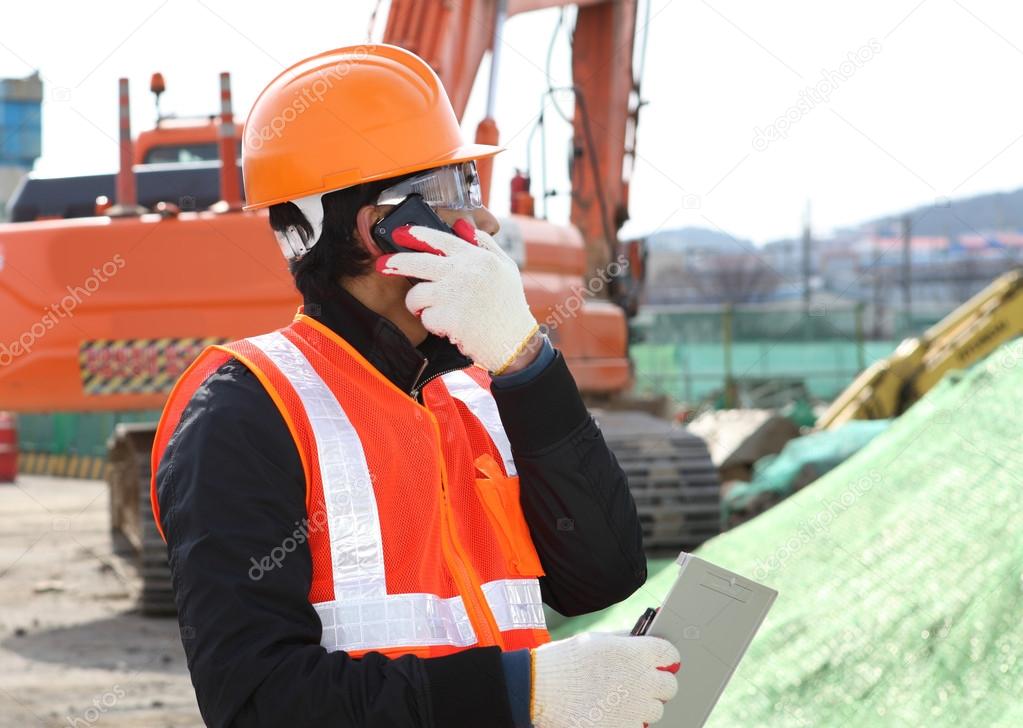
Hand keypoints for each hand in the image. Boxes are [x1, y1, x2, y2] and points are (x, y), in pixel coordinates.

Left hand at [375, 219, 538, 373]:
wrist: (515, 342)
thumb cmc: (509, 305)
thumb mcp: (506, 267)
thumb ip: (484, 243)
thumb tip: (461, 225)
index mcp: (476, 257)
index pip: (439, 239)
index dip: (416, 234)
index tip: (400, 233)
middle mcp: (462, 272)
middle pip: (416, 262)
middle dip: (394, 262)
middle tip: (382, 265)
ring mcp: (453, 295)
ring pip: (415, 294)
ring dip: (418, 304)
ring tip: (430, 309)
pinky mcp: (448, 318)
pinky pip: (425, 318)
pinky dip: (432, 324)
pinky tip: (447, 326)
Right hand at [530, 632, 680, 727]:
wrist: (540, 691)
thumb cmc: (565, 662)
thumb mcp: (597, 642)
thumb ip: (625, 643)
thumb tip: (643, 640)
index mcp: (636, 654)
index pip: (670, 655)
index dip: (665, 659)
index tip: (660, 663)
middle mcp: (641, 681)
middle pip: (669, 686)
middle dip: (657, 684)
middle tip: (638, 684)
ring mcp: (635, 710)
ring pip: (655, 710)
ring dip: (642, 706)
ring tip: (617, 701)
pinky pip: (639, 726)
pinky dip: (628, 722)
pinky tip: (609, 713)